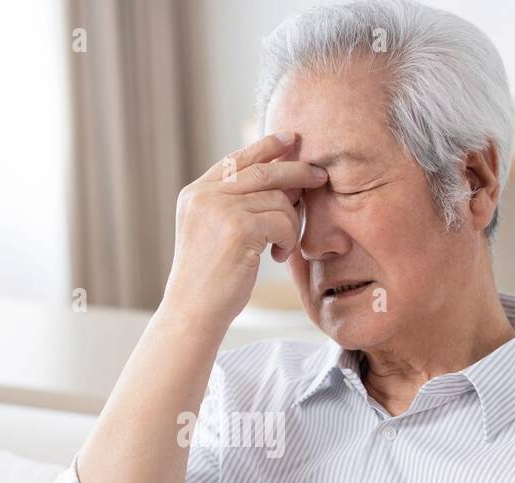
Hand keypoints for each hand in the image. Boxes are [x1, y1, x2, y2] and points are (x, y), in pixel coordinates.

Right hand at [161, 131, 327, 328]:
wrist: (193, 312)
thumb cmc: (210, 281)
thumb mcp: (215, 233)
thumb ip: (237, 204)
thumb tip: (285, 179)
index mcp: (196, 193)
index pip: (236, 159)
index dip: (266, 146)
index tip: (290, 139)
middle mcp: (205, 195)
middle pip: (263, 170)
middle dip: (297, 172)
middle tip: (320, 176)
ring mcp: (220, 209)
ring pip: (278, 199)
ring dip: (291, 224)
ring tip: (282, 247)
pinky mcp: (238, 227)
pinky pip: (283, 221)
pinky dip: (289, 239)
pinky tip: (277, 257)